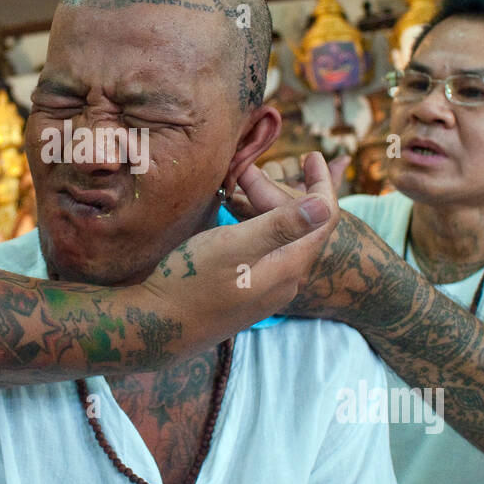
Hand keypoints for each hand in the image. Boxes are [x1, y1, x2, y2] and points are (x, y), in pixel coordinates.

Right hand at [131, 151, 340, 356]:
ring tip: (266, 186)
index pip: (324, 218)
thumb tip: (324, 203)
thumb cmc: (191, 282)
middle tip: (295, 163)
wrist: (159, 329)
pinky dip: (267, 229)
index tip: (313, 154)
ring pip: (287, 243)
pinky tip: (248, 221)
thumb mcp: (235, 245)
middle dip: (302, 194)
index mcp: (289, 266)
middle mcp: (285, 282)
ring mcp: (267, 291)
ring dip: (282, 212)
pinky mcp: (248, 295)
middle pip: (308, 230)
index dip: (323, 183)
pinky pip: (270, 255)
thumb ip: (280, 226)